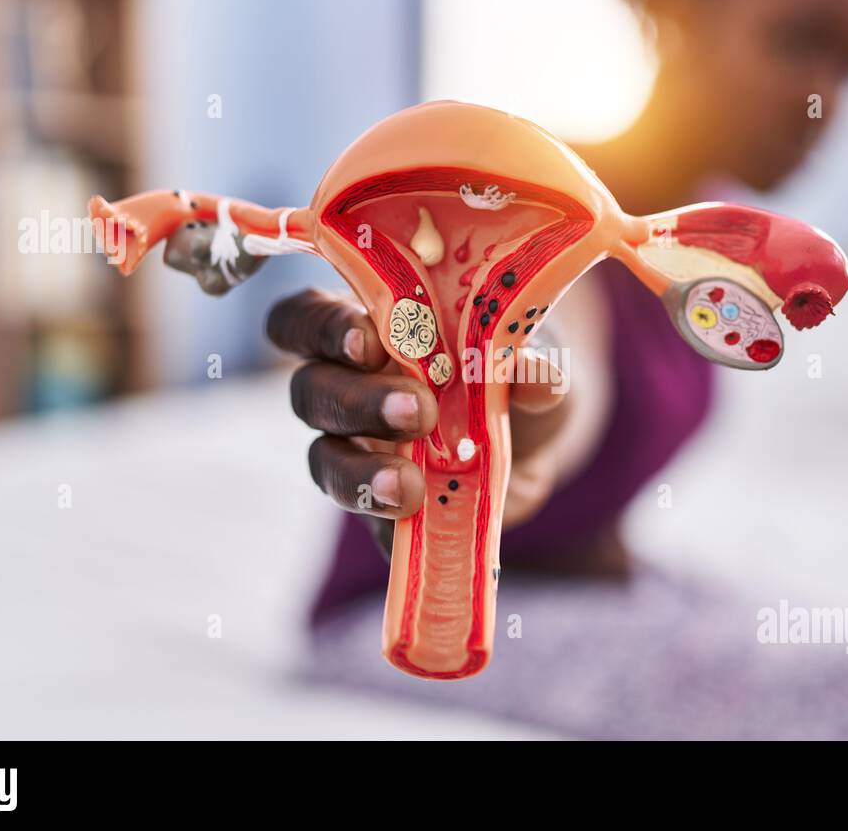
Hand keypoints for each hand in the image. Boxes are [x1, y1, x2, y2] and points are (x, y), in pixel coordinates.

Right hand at [266, 288, 572, 556]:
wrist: (534, 436)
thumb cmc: (510, 367)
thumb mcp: (531, 354)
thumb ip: (530, 358)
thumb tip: (542, 377)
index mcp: (363, 329)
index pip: (304, 319)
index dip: (323, 328)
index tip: (369, 341)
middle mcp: (344, 387)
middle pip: (310, 391)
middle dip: (359, 401)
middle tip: (418, 413)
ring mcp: (356, 452)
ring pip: (325, 462)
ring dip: (361, 474)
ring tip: (410, 489)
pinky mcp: (380, 511)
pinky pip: (370, 526)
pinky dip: (395, 529)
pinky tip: (426, 526)